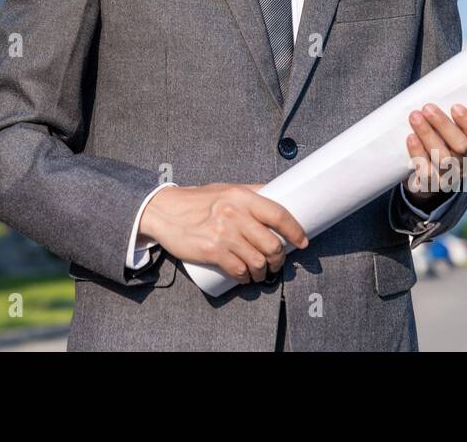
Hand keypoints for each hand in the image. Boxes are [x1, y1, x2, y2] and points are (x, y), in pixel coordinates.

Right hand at [139, 183, 308, 283]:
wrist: (164, 211)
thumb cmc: (197, 201)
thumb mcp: (226, 189)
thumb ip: (251, 192)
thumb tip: (278, 193)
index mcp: (242, 197)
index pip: (278, 214)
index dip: (295, 230)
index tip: (302, 242)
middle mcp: (234, 214)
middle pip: (271, 244)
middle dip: (279, 259)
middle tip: (277, 263)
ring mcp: (223, 234)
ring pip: (258, 261)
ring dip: (263, 272)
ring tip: (261, 272)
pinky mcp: (212, 251)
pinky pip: (239, 271)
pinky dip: (246, 278)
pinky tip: (245, 277)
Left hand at [404, 103, 466, 204]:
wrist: (426, 177)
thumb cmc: (440, 141)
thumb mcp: (451, 130)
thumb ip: (450, 115)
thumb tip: (436, 84)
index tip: (455, 106)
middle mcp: (466, 165)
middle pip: (461, 147)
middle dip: (443, 126)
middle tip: (428, 107)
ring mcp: (449, 177)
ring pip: (443, 159)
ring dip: (428, 135)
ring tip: (415, 117)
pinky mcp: (431, 185)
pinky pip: (426, 172)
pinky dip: (418, 153)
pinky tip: (410, 138)